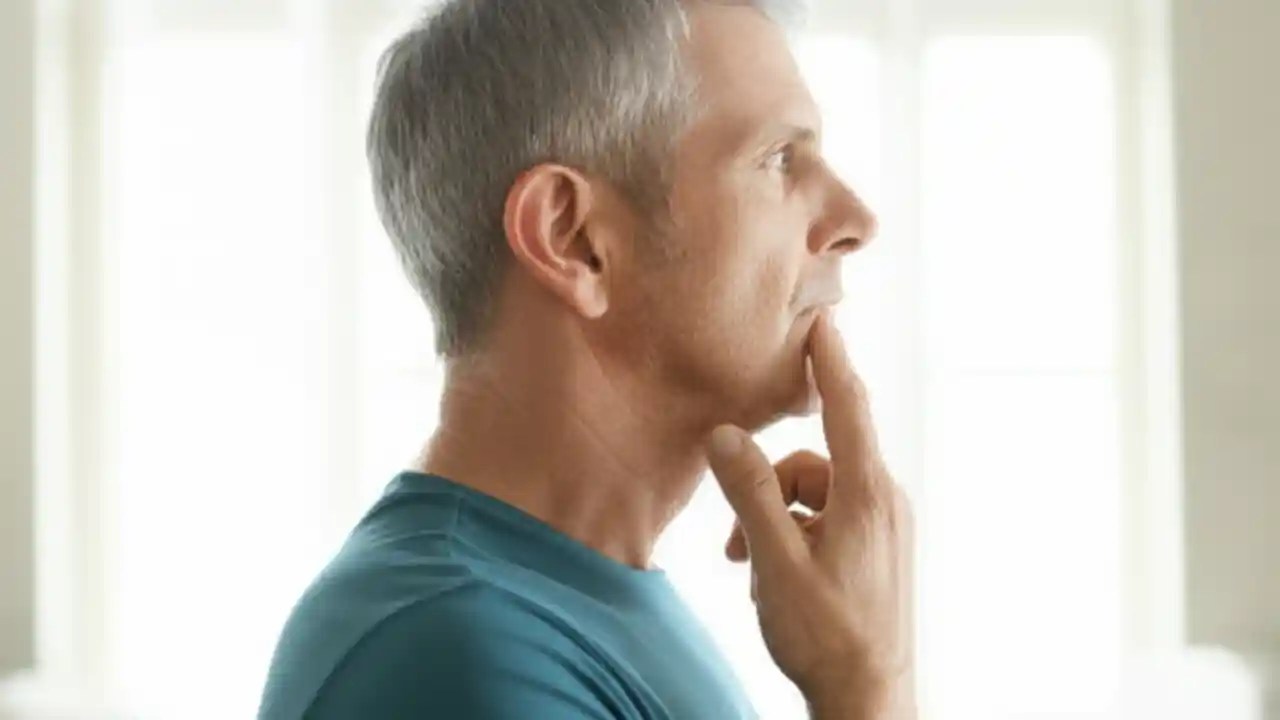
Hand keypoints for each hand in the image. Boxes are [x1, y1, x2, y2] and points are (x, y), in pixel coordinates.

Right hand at [705, 311, 914, 718]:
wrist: (870, 697)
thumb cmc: (825, 635)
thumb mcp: (776, 562)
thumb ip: (751, 494)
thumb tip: (726, 435)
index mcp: (866, 494)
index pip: (848, 405)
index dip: (830, 358)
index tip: (822, 316)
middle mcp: (883, 500)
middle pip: (818, 457)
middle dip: (769, 484)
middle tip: (734, 539)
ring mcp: (884, 525)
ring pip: (817, 491)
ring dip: (774, 517)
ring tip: (747, 565)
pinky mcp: (879, 547)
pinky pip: (829, 516)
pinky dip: (795, 532)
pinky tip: (773, 572)